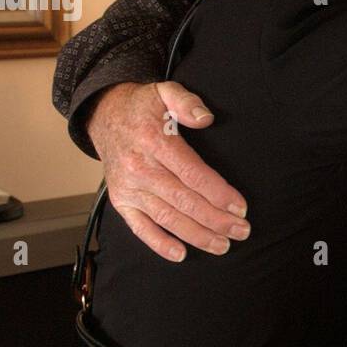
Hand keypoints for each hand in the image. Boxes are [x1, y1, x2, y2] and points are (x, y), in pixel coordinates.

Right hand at [86, 81, 248, 261]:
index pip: (192, 173)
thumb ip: (187, 101)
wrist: (104, 115)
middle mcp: (139, 168)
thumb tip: (206, 118)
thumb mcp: (165, 91)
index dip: (218, 193)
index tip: (240, 207)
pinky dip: (159, 243)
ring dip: (197, 235)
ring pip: (167, 217)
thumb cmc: (142, 107)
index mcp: (153, 141)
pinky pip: (139, 227)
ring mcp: (129, 188)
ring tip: (222, 245)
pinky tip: (181, 254)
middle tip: (242, 231)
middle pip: (184, 200)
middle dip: (216, 219)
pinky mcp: (121, 201)